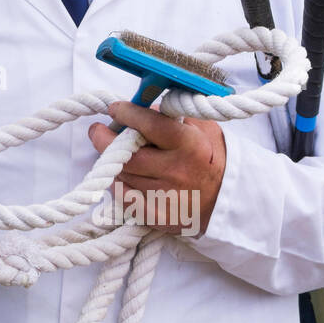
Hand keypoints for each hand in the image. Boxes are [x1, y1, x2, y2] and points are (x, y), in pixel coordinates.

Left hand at [86, 101, 225, 235]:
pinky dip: (118, 183)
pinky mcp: (156, 216)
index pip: (150, 125)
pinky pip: (123, 197)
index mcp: (189, 145)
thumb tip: (140, 106)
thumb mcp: (202, 127)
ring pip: (122, 174)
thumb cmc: (211, 156)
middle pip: (125, 154)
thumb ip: (172, 115)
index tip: (115, 108)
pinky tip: (122, 175)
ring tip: (113, 152)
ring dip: (112, 161)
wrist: (226, 199)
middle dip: (104, 139)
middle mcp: (176, 171)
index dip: (127, 113)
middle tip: (97, 130)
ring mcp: (165, 196)